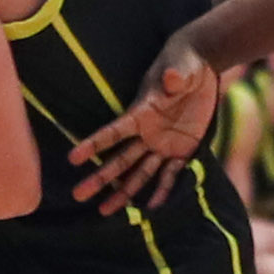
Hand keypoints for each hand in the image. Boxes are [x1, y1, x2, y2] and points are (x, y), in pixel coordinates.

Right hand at [69, 39, 218, 212]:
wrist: (201, 66)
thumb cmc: (185, 62)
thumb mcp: (182, 67)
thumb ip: (175, 76)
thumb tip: (171, 78)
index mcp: (142, 113)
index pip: (114, 132)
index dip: (94, 145)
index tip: (72, 158)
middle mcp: (147, 133)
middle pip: (120, 160)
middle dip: (100, 178)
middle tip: (78, 194)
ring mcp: (162, 144)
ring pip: (139, 173)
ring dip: (123, 192)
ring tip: (103, 211)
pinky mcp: (182, 149)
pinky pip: (170, 174)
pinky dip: (163, 190)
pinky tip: (151, 208)